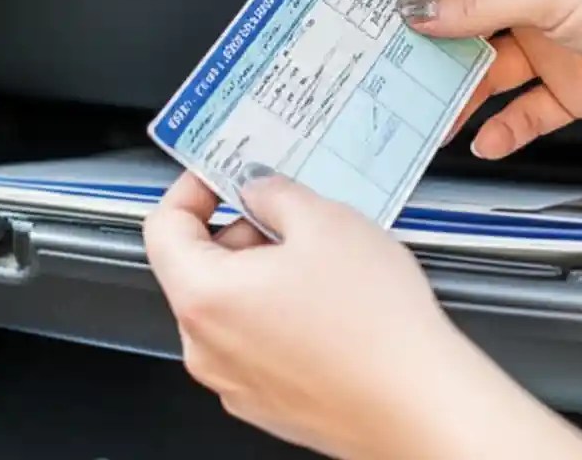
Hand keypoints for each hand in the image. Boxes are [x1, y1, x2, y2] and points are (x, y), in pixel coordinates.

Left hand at [143, 167, 581, 458]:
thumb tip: (257, 188)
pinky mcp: (265, 402)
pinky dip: (279, 314)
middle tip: (290, 215)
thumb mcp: (326, 221)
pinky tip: (329, 305)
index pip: (162, 227)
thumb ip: (275, 192)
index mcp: (204, 296)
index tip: (219, 176)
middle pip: (197, 268)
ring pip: (230, 306)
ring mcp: (233, 380)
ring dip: (263, 274)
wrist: (419, 404)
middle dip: (240, 232)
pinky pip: (255, 342)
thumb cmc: (375, 326)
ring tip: (323, 263)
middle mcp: (206, 346)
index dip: (192, 190)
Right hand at [398, 0, 581, 158]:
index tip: (380, 25)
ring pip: (491, 76)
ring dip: (461, 99)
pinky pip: (527, 111)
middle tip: (393, 81)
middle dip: (431, 55)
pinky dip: (505, 128)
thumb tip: (420, 10)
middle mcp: (537, 2)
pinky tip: (488, 139)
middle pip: (465, 30)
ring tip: (431, 120)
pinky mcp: (576, 90)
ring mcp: (556, 47)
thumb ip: (478, 5)